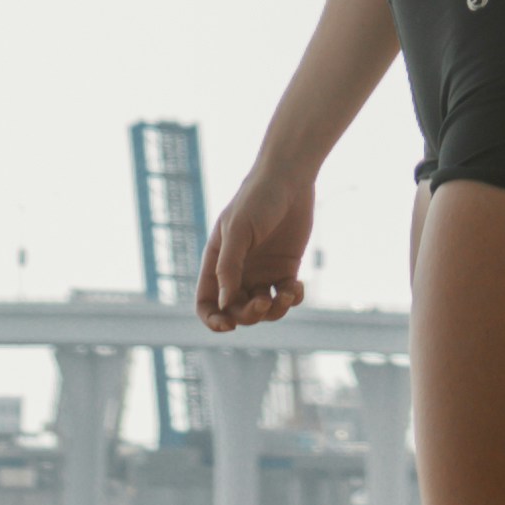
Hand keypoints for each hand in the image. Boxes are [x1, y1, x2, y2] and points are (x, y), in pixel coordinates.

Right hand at [197, 160, 312, 329]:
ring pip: (264, 309)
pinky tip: (297, 285)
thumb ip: (229, 267)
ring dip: (274, 310)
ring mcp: (263, 272)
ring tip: (286, 294)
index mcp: (217, 262)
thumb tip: (225, 305)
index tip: (227, 325)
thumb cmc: (257, 199)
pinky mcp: (286, 269)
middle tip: (263, 302)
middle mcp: (238, 271)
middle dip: (249, 315)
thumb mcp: (238, 231)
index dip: (213, 319)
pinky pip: (286, 296)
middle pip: (237, 311)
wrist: (290, 179)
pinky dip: (292, 298)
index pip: (207, 303)